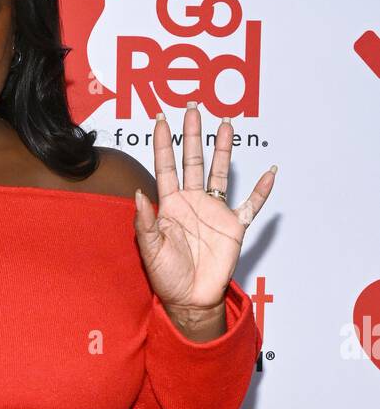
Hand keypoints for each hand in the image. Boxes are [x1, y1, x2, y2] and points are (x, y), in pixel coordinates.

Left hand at [134, 105, 276, 312]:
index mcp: (170, 206)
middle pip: (193, 161)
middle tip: (192, 108)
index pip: (166, 167)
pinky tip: (271, 172)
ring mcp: (214, 212)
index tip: (160, 120)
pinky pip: (251, 204)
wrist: (190, 300)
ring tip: (226, 125)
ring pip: (219, 173)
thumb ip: (145, 223)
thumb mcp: (150, 250)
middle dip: (192, 135)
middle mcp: (192, 202)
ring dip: (223, 150)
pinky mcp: (234, 226)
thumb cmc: (167, 277)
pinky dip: (262, 190)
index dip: (163, 144)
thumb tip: (138, 195)